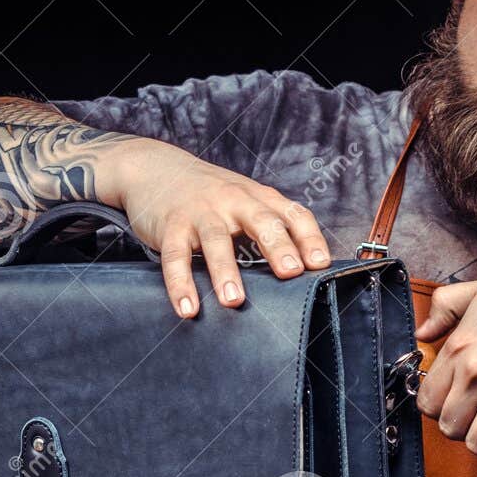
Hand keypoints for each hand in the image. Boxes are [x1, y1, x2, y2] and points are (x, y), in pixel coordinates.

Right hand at [106, 138, 329, 316]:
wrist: (155, 169)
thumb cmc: (212, 195)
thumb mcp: (246, 201)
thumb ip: (272, 227)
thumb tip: (304, 272)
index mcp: (259, 198)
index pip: (293, 214)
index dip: (309, 238)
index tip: (321, 264)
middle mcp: (234, 201)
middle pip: (261, 222)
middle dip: (278, 247)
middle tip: (290, 272)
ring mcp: (201, 212)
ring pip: (216, 240)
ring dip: (225, 271)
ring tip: (233, 301)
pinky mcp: (171, 226)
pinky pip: (175, 256)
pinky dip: (181, 283)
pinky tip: (188, 308)